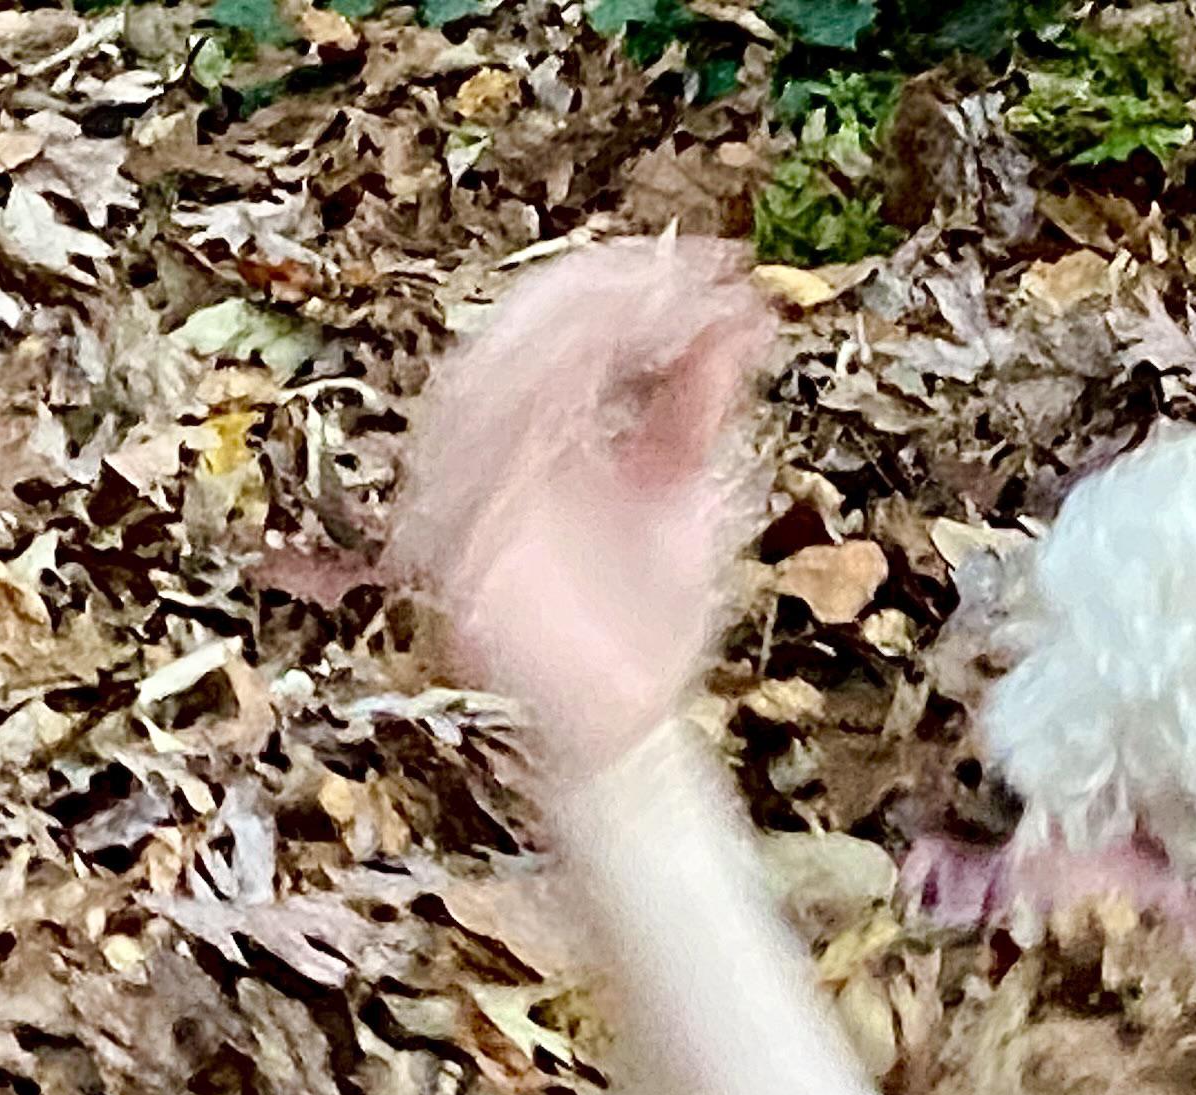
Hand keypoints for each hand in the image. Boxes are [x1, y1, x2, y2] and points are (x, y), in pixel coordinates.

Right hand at [395, 239, 775, 779]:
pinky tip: (593, 390)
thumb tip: (736, 319)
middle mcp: (493, 453)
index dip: (628, 281)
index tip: (714, 267)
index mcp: (539, 431)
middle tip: (688, 283)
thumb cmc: (651, 616)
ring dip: (569, 339)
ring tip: (657, 317)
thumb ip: (697, 410)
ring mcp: (467, 502)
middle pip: (521, 334)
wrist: (632, 725)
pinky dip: (526, 419)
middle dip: (604, 297)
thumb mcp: (690, 496)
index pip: (563, 323)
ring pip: (485, 382)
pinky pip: (475, 469)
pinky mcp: (459, 558)